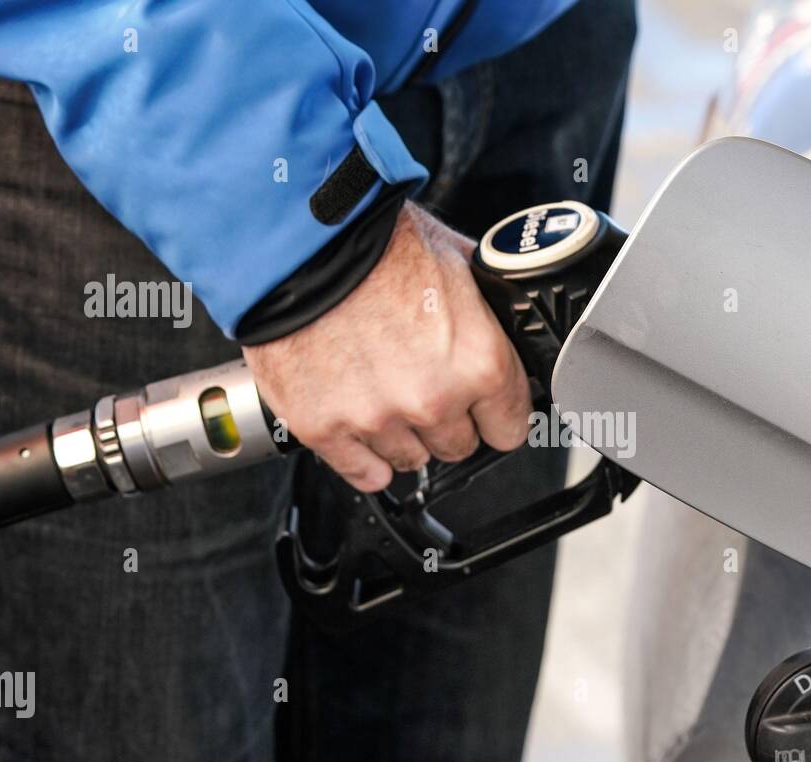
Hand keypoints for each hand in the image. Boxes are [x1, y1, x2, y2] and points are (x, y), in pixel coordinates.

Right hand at [243, 201, 531, 492]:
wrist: (300, 240)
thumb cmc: (374, 240)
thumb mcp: (456, 260)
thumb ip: (483, 307)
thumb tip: (501, 323)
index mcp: (479, 362)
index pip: (510, 428)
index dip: (497, 413)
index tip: (485, 408)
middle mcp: (432, 399)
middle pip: (459, 446)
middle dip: (447, 419)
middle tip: (425, 384)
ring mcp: (376, 419)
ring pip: (411, 459)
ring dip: (403, 435)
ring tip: (385, 393)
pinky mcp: (324, 428)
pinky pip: (361, 473)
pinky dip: (364, 459)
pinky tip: (364, 434)